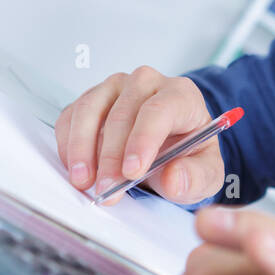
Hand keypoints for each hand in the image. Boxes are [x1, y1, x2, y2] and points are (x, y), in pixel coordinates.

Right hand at [54, 66, 222, 205]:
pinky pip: (71, 116)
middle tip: (107, 190)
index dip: (143, 140)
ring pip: (90, 110)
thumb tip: (174, 179)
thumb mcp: (205, 173)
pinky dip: (69, 143)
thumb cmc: (187, 154)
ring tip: (84, 182)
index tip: (132, 172)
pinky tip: (75, 167)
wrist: (170, 146)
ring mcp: (115, 87)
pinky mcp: (92, 99)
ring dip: (82, 148)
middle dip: (110, 157)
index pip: (160, 109)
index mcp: (181, 95)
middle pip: (122, 114)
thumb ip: (195, 178)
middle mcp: (147, 83)